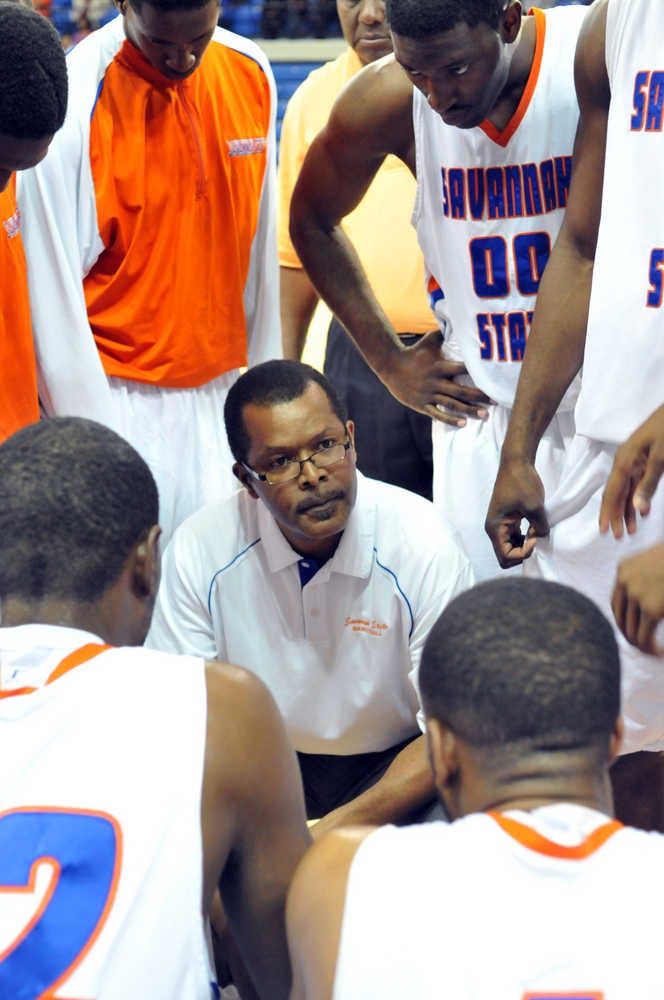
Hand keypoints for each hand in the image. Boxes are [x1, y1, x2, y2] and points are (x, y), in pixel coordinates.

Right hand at [381, 329, 491, 424]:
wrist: (390, 365)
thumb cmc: (413, 352)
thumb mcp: (429, 340)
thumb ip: (445, 332)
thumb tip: (458, 317)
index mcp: (440, 366)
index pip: (463, 370)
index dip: (478, 374)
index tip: (493, 379)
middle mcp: (436, 382)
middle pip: (462, 391)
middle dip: (480, 396)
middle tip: (497, 401)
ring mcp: (429, 394)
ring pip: (453, 405)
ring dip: (470, 410)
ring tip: (485, 415)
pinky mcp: (422, 404)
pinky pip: (438, 414)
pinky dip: (450, 420)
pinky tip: (463, 423)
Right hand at [485, 458, 548, 567]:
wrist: (516, 462)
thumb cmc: (522, 482)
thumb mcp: (535, 507)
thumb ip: (540, 528)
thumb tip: (540, 537)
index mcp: (495, 528)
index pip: (506, 557)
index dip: (523, 553)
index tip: (535, 537)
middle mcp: (494, 530)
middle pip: (506, 556)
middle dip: (523, 552)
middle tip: (536, 536)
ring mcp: (501, 525)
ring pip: (511, 548)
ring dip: (525, 545)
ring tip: (537, 531)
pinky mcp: (508, 520)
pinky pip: (515, 538)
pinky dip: (525, 538)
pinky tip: (535, 528)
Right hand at [599, 404, 663, 538]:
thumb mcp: (661, 458)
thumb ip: (649, 485)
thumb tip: (637, 510)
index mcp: (624, 462)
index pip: (611, 493)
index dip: (608, 513)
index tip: (605, 531)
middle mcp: (625, 463)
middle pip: (615, 494)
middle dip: (616, 516)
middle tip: (618, 537)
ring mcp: (634, 462)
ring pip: (626, 491)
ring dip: (627, 510)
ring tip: (630, 530)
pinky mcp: (644, 462)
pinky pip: (636, 484)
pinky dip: (637, 499)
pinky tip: (640, 511)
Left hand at [611, 542, 663, 653]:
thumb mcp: (658, 563)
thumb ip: (648, 580)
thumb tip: (645, 608)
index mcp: (624, 569)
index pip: (617, 603)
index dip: (625, 621)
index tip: (637, 632)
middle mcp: (624, 581)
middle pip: (620, 619)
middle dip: (633, 637)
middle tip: (647, 648)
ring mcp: (636, 595)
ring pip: (631, 631)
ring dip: (643, 646)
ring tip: (657, 652)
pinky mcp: (651, 609)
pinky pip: (645, 637)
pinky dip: (652, 649)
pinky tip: (662, 653)